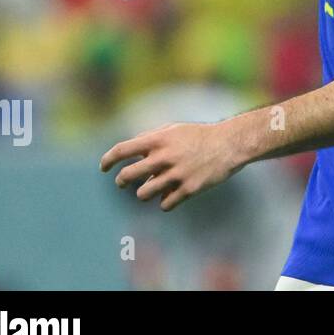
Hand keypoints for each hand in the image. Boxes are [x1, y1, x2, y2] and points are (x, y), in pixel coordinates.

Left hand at [100, 120, 247, 211]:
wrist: (230, 144)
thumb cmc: (198, 136)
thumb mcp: (173, 129)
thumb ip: (150, 138)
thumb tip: (127, 152)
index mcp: (158, 140)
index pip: (122, 150)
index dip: (107, 160)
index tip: (103, 168)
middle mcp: (164, 157)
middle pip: (127, 176)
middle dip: (121, 181)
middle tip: (123, 183)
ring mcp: (176, 175)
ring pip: (143, 194)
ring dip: (144, 192)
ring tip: (151, 187)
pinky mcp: (189, 189)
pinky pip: (164, 204)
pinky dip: (164, 201)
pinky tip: (171, 195)